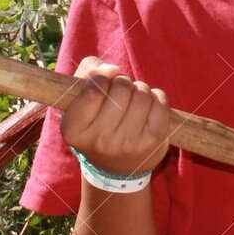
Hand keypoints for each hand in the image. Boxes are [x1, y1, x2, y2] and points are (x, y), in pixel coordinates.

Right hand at [60, 57, 170, 178]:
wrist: (117, 164)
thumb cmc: (97, 119)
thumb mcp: (80, 97)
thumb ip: (89, 72)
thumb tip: (113, 70)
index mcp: (74, 130)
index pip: (94, 89)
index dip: (102, 77)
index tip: (103, 82)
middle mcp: (99, 141)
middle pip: (121, 88)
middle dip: (122, 82)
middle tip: (119, 94)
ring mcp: (127, 144)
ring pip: (142, 93)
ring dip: (139, 89)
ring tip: (132, 101)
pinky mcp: (152, 142)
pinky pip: (160, 101)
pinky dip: (156, 97)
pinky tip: (147, 107)